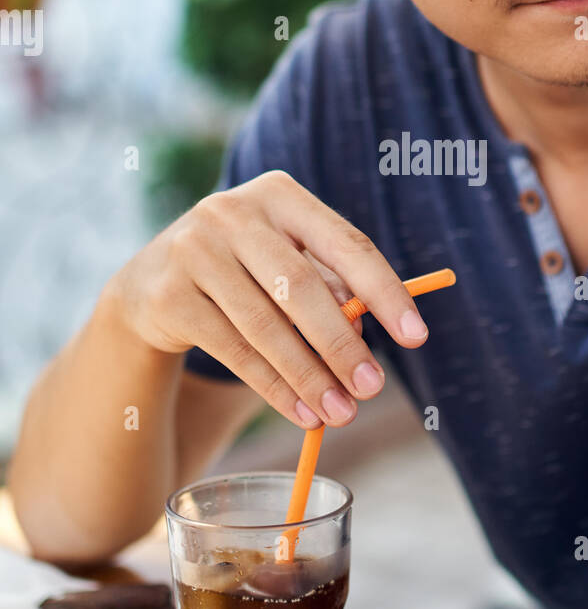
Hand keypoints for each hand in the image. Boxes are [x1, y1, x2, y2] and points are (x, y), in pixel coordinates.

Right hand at [107, 170, 428, 429]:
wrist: (150, 285)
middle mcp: (232, 212)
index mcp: (279, 195)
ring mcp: (193, 250)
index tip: (416, 334)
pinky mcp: (167, 295)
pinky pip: (233, 350)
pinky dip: (274, 387)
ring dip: (309, 376)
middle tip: (373, 387)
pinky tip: (302, 412)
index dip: (385, 291)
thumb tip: (369, 333)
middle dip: (342, 344)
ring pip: (265, 325)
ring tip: (341, 413)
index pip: (345, 243)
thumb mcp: (286, 263)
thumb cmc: (244, 272)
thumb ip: (330, 288)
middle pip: (301, 287)